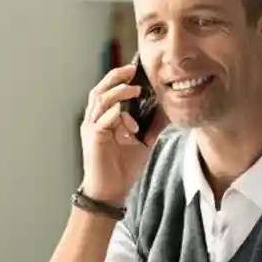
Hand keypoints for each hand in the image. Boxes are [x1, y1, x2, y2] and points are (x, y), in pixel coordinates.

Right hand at [79, 65, 169, 205]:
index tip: (135, 70)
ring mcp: (92, 129)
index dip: (119, 78)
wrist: (111, 191)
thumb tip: (169, 111)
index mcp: (104, 119)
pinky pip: (102, 121)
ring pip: (100, 100)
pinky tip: (127, 118)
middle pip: (99, 90)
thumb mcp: (143, 143)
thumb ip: (152, 126)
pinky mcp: (93, 139)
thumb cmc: (122, 169)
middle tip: (132, 70)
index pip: (108, 91)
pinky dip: (115, 115)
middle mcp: (95, 120)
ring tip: (134, 90)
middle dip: (115, 77)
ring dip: (117, 92)